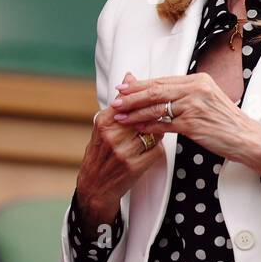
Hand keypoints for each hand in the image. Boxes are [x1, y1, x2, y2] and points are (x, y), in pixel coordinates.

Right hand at [76, 72, 165, 227]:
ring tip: (156, 130)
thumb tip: (130, 75)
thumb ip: (120, 103)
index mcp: (104, 122)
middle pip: (145, 115)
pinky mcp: (135, 165)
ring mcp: (123, 151)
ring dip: (158, 130)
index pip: (131, 102)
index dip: (147, 99)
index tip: (157, 97)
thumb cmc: (101, 152)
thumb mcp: (104, 125)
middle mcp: (112, 136)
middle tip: (164, 111)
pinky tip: (151, 148)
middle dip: (157, 113)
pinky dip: (157, 147)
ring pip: (154, 131)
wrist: (95, 186)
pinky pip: (156, 149)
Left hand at [108, 72, 260, 177]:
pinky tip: (137, 128)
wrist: (249, 139)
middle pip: (156, 90)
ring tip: (120, 115)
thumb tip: (164, 93)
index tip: (124, 88)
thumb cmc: (229, 123)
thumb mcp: (210, 101)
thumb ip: (189, 94)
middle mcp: (196, 89)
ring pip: (156, 107)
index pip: (163, 80)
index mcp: (199, 80)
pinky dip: (147, 126)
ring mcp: (194, 106)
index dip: (140, 84)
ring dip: (135, 112)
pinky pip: (163, 124)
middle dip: (132, 96)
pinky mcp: (193, 124)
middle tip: (116, 100)